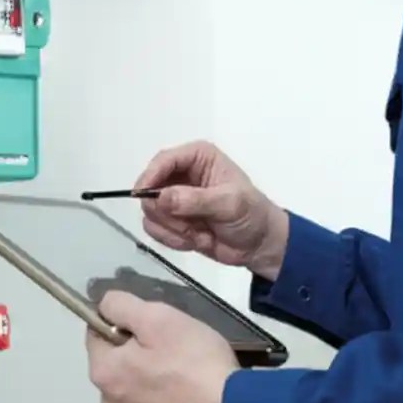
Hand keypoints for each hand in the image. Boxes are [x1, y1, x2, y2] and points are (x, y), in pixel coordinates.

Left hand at [85, 290, 238, 402]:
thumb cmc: (194, 363)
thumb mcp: (157, 318)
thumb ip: (121, 305)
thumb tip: (105, 305)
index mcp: (103, 373)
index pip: (96, 331)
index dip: (122, 317)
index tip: (152, 319)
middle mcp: (109, 402)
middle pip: (117, 357)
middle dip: (139, 343)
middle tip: (174, 338)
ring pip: (136, 378)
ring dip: (154, 366)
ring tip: (186, 362)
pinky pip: (154, 399)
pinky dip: (166, 388)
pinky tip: (190, 384)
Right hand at [135, 140, 289, 279]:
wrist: (259, 245)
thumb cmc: (251, 214)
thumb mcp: (228, 203)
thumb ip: (195, 200)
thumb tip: (160, 198)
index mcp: (198, 158)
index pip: (164, 160)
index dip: (150, 177)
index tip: (143, 196)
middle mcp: (182, 174)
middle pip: (150, 188)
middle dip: (167, 213)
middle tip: (190, 226)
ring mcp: (174, 198)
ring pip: (150, 212)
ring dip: (173, 229)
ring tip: (199, 233)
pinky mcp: (171, 220)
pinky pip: (155, 229)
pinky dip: (173, 239)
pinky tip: (196, 239)